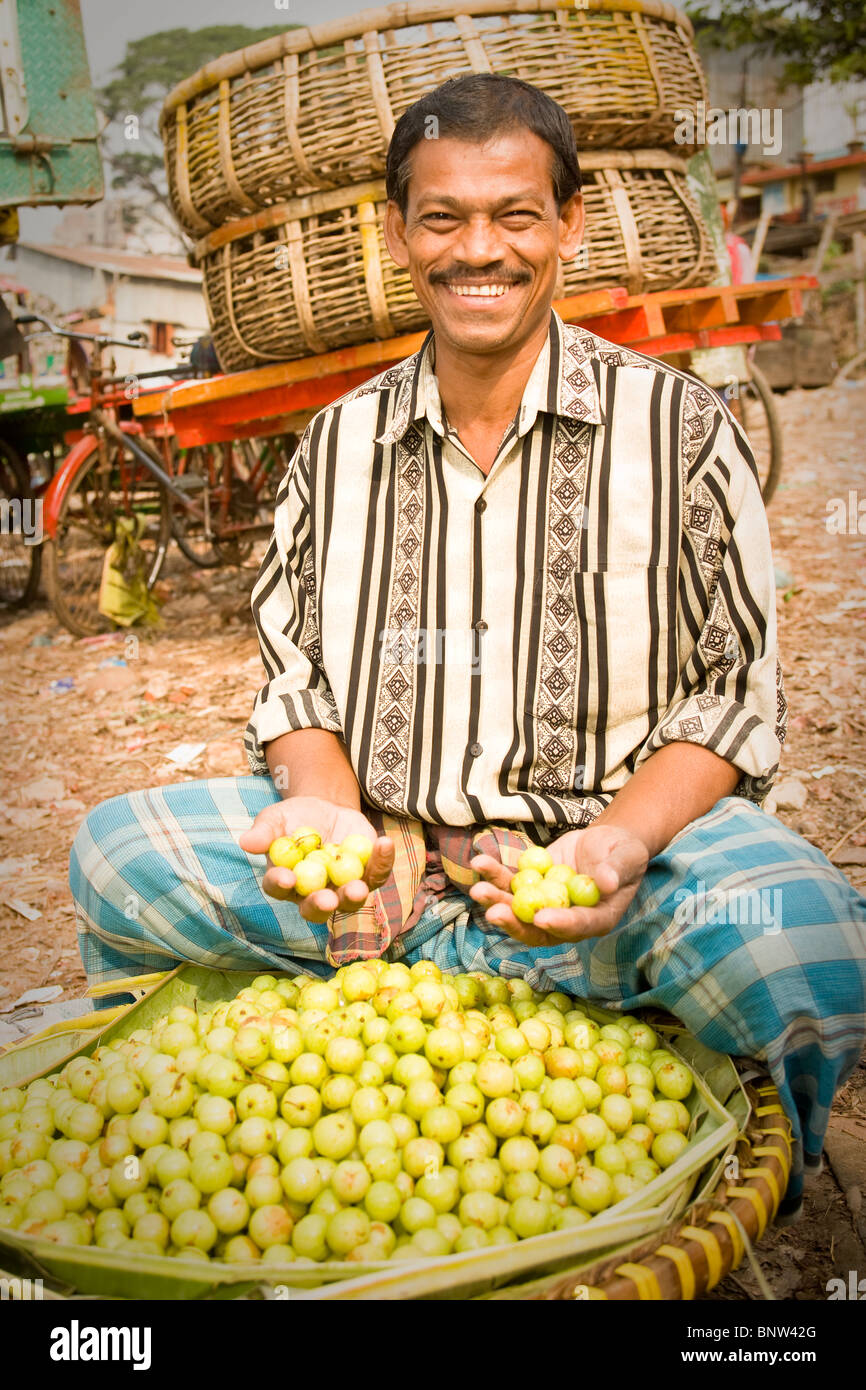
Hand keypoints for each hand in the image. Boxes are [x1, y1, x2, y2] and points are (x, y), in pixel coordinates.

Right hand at [238, 795, 394, 924]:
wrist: (325, 809)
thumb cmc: (293, 818)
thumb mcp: (275, 818)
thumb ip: (264, 831)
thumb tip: (246, 842)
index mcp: (285, 882)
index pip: (279, 889)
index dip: (281, 885)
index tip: (285, 878)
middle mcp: (313, 893)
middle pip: (316, 908)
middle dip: (321, 905)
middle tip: (326, 898)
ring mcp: (342, 887)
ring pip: (349, 900)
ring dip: (354, 896)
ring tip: (358, 886)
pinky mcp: (367, 874)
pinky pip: (377, 873)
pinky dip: (382, 861)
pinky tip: (384, 844)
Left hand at [469, 823, 648, 945]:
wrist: (604, 843)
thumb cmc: (623, 852)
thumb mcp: (628, 857)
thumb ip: (616, 870)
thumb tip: (606, 883)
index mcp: (596, 919)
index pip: (577, 926)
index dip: (559, 923)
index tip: (542, 917)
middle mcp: (566, 918)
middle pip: (537, 928)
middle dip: (514, 922)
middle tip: (494, 912)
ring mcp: (545, 903)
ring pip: (517, 908)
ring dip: (496, 900)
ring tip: (478, 889)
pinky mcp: (531, 885)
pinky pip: (510, 883)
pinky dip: (494, 874)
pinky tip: (480, 863)